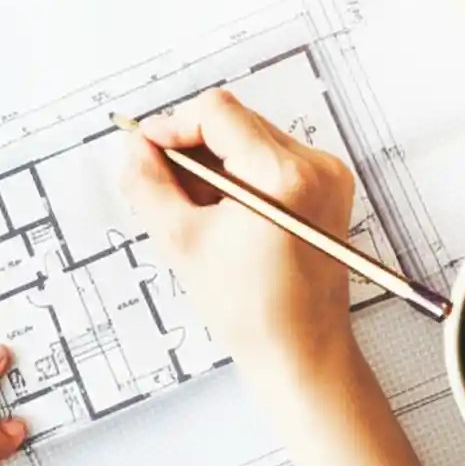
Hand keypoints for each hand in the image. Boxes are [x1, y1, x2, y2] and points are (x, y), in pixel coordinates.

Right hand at [120, 88, 355, 354]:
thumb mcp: (181, 242)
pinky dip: (240, 176)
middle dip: (193, 146)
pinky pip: (271, 160)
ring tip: (196, 208)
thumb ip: (149, 185)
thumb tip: (136, 148)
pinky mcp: (328, 189)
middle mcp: (315, 166)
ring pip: (252, 138)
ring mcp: (327, 176)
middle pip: (236, 121)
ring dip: (215, 162)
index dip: (173, 126)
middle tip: (164, 182)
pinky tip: (223, 214)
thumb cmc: (251, 310)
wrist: (301, 351)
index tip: (147, 148)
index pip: (217, 113)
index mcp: (283, 176)